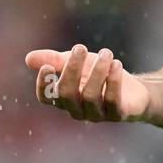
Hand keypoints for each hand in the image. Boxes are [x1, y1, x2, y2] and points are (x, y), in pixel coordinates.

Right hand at [25, 45, 149, 122]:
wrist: (133, 91)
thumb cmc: (99, 75)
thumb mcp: (77, 63)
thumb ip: (55, 60)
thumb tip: (28, 58)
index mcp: (64, 98)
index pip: (46, 98)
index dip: (43, 85)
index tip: (48, 66)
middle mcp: (77, 109)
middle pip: (67, 94)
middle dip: (72, 69)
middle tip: (81, 47)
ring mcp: (96, 114)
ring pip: (90, 95)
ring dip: (98, 70)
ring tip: (106, 52)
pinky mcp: (117, 114)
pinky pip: (112, 100)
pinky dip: (113, 80)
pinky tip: (116, 64)